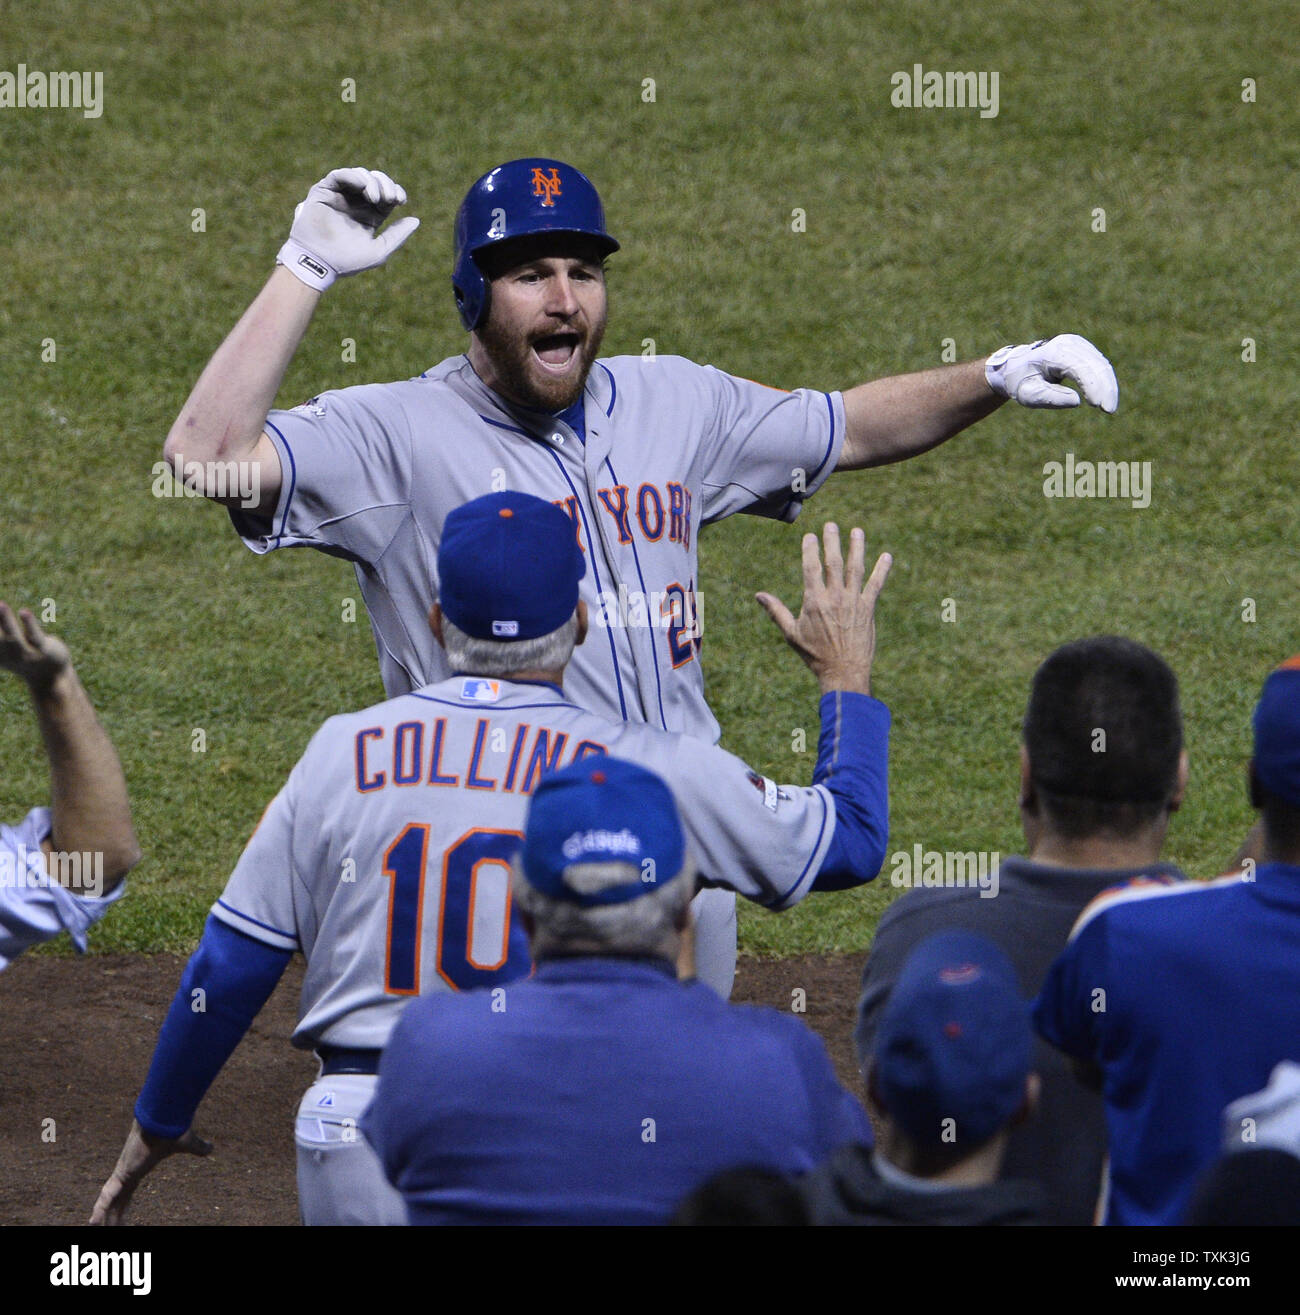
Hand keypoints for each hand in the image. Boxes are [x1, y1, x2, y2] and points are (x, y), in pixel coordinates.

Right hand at [0, 602, 70, 692]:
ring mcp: (25, 652)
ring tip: (0, 604)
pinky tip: (24, 611)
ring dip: (6, 619)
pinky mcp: (43, 648)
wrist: (49, 676)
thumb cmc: (21, 656)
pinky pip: (35, 635)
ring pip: (13, 635)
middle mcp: (7, 653)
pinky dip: (29, 623)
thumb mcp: (2, 648)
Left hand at [89, 1119, 212, 1224]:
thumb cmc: (172, 1129)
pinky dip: (100, 1210)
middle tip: (108, 1230)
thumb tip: (212, 1148)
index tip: (120, 1218)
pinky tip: (92, 1223)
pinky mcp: (121, 1173)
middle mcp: (126, 1173)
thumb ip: (198, 1148)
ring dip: (103, 1217)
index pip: (127, 1193)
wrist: (162, 1118)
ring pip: (108, 1202)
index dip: (123, 1207)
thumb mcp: (187, 1144)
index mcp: (137, 1169)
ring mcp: (122, 1173)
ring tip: (94, 1229)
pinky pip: (107, 1197)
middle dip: (112, 1216)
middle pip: (116, 1201)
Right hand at [277, 167, 420, 290]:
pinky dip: (353, 176)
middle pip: (375, 181)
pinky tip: (363, 186)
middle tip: (390, 197)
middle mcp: (356, 203)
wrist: (319, 263)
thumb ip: (397, 235)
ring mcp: (340, 195)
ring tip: (375, 197)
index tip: (400, 200)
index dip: (396, 192)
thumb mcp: (379, 250)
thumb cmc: (348, 261)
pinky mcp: (324, 191)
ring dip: (371, 181)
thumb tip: (416, 220)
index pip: (387, 195)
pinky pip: (339, 175)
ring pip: (359, 174)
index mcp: (370, 215)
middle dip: (386, 184)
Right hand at [755, 524, 891, 695]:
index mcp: (814, 601)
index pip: (811, 568)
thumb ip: (777, 611)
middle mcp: (834, 597)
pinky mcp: (868, 609)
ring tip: (857, 531)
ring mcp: (853, 602)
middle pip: (833, 562)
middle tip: (831, 525)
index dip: (810, 549)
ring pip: (855, 568)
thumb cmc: (814, 655)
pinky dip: (881, 570)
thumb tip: (758, 595)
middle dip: (832, 541)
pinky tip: (886, 556)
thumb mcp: (791, 634)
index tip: (810, 536)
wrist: (843, 671)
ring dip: (857, 548)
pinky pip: (876, 585)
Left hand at [985, 334, 1118, 411]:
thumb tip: (1076, 401)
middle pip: (1095, 364)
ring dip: (1108, 387)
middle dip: (1105, 388)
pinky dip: (1105, 382)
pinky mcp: (1085, 350)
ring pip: (1101, 364)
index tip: (1097, 405)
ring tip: (1109, 408)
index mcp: (1053, 352)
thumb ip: (1049, 398)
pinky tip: (1106, 398)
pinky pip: (1100, 365)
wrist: (1018, 365)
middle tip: (1109, 410)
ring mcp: (1079, 345)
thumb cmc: (1021, 381)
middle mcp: (1069, 344)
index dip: (1091, 386)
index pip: (1079, 367)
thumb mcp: (1028, 394)